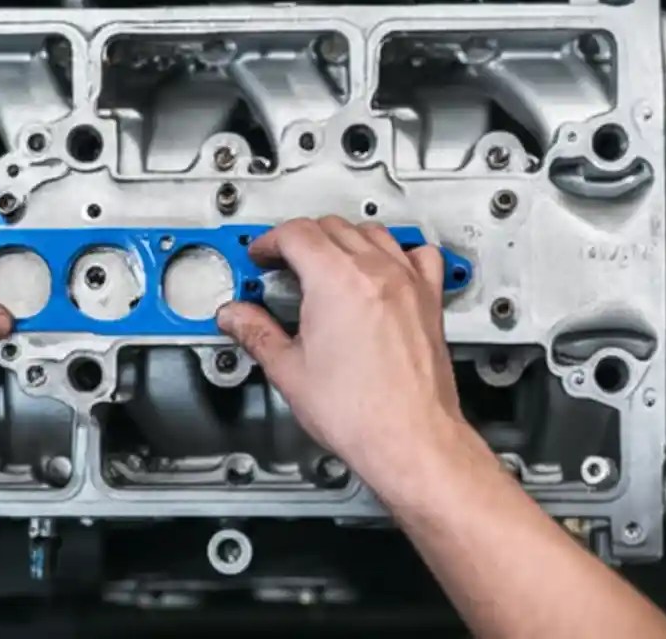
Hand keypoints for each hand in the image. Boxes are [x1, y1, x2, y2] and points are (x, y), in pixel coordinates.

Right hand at [216, 217, 491, 495]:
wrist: (410, 438)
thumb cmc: (360, 413)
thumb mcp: (289, 371)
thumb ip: (257, 333)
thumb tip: (236, 316)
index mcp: (335, 281)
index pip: (295, 233)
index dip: (269, 241)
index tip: (261, 256)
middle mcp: (375, 272)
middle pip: (332, 227)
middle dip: (301, 239)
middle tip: (282, 264)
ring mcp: (407, 283)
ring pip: (372, 233)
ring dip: (343, 239)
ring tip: (325, 263)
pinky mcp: (429, 300)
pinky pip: (419, 255)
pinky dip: (398, 252)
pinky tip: (386, 266)